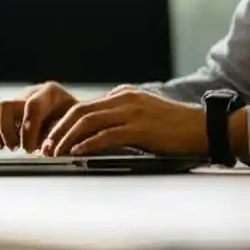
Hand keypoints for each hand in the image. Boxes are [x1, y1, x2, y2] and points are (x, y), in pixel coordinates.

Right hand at [0, 81, 77, 151]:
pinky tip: (0, 145)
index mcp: (50, 93)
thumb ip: (62, 134)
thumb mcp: (76, 125)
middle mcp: (29, 94)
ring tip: (5, 147)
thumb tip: (47, 149)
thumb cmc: (77, 122)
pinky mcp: (6, 112)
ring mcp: (16, 101)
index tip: (30, 148)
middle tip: (15, 148)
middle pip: (4, 106)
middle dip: (7, 131)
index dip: (28, 130)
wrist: (76, 115)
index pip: (32, 106)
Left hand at [41, 88, 206, 157]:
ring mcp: (133, 112)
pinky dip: (88, 144)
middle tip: (45, 148)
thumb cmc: (174, 128)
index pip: (84, 106)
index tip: (50, 139)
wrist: (204, 128)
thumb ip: (121, 120)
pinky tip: (77, 153)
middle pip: (80, 111)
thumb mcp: (143, 117)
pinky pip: (107, 135)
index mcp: (123, 95)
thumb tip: (96, 136)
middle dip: (58, 130)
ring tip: (55, 153)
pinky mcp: (141, 128)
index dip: (63, 123)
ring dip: (67, 138)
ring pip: (89, 121)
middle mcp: (125, 99)